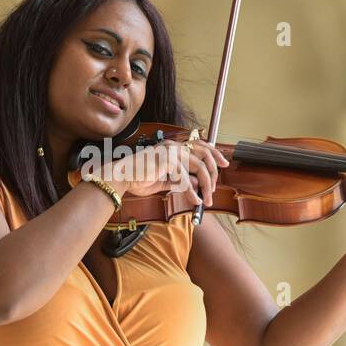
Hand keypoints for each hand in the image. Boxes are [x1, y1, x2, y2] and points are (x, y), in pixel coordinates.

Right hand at [108, 136, 229, 205]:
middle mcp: (173, 146)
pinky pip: (186, 179)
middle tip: (214, 189)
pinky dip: (192, 192)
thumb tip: (196, 184)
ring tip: (205, 199)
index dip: (214, 153)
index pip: (200, 145)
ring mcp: (170, 151)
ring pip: (199, 167)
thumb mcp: (164, 180)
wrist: (121, 178)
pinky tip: (194, 201)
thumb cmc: (138, 178)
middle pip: (204, 154)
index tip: (224, 164)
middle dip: (214, 172)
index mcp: (172, 147)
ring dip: (205, 185)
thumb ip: (180, 180)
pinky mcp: (167, 161)